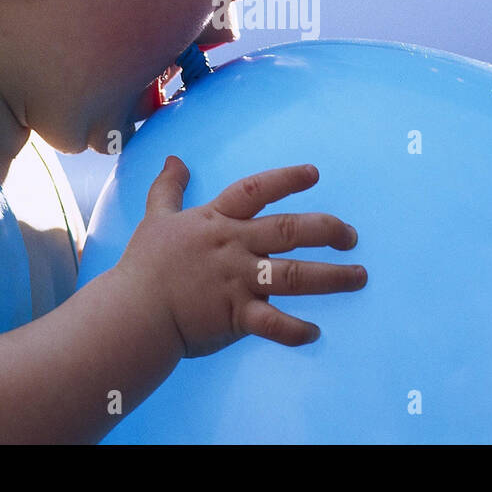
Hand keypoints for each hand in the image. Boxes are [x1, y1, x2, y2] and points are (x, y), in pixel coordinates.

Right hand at [114, 156, 366, 357]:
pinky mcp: (236, 316)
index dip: (286, 180)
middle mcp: (233, 246)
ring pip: (294, 275)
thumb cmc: (144, 266)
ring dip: (332, 277)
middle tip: (352, 235)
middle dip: (327, 230)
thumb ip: (169, 188)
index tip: (314, 174)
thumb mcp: (156, 217)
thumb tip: (174, 159)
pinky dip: (296, 330)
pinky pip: (274, 324)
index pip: (257, 191)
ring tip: (359, 276)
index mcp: (217, 221)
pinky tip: (315, 333)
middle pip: (289, 230)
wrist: (132, 312)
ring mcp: (237, 282)